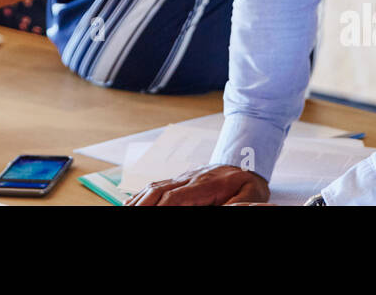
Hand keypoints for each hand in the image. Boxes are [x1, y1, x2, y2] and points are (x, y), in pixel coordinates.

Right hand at [125, 165, 269, 205]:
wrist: (245, 160)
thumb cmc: (247, 182)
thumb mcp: (250, 195)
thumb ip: (237, 205)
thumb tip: (223, 210)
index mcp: (205, 185)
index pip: (176, 196)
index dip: (161, 207)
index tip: (150, 215)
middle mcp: (189, 179)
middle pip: (159, 191)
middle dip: (143, 204)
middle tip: (130, 214)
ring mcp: (183, 178)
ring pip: (154, 187)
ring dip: (139, 199)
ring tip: (126, 210)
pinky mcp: (180, 180)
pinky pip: (156, 185)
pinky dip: (141, 194)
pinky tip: (132, 202)